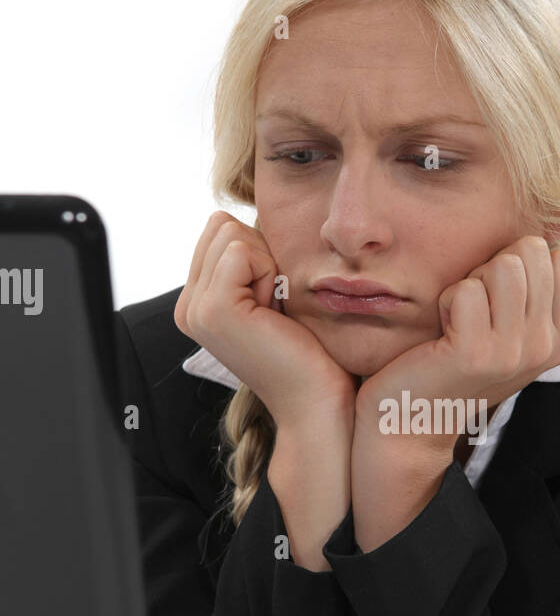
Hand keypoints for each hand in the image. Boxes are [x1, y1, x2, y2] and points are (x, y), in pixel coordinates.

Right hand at [175, 212, 358, 422]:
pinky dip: (270, 274)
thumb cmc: (308, 348)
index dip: (259, 254)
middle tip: (275, 308)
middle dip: (261, 256)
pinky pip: (243, 251)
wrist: (317, 399)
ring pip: (232, 233)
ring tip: (275, 312)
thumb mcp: (271, 293)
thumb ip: (250, 259)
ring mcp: (195, 309)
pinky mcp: (213, 308)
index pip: (220, 229)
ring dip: (267, 266)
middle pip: (222, 225)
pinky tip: (274, 313)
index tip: (273, 301)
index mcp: (196, 301)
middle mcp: (187, 306)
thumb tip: (250, 216)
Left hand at [355, 235, 559, 447]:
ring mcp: (514, 352)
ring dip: (470, 283)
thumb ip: (532, 295)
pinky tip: (441, 332)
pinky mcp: (476, 354)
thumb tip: (542, 239)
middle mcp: (546, 347)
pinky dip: (446, 302)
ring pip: (503, 265)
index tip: (497, 302)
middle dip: (493, 267)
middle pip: (531, 252)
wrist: (413, 423)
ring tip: (458, 320)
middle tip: (472, 310)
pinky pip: (466, 290)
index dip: (520, 263)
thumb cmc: (453, 366)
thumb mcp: (509, 334)